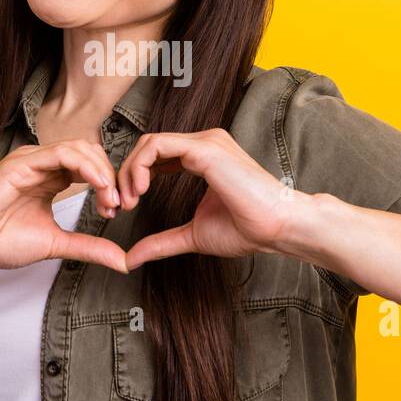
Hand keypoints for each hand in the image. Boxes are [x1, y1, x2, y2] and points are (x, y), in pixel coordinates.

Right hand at [0, 139, 127, 273]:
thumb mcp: (55, 244)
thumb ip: (88, 247)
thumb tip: (122, 261)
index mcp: (50, 178)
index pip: (91, 167)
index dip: (109, 186)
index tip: (115, 212)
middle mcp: (43, 165)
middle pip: (91, 153)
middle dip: (111, 176)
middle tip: (118, 204)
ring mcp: (32, 161)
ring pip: (80, 148)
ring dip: (102, 171)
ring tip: (109, 198)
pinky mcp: (22, 162)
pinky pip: (62, 153)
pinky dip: (86, 166)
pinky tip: (98, 186)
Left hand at [117, 128, 305, 269]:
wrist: (277, 228)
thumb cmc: (247, 229)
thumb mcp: (192, 236)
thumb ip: (161, 242)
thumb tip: (131, 259)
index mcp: (203, 157)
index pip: (157, 154)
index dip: (136, 177)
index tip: (128, 205)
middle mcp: (204, 143)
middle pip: (148, 145)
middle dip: (127, 174)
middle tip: (122, 204)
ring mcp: (206, 142)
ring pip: (150, 142)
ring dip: (130, 171)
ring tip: (130, 199)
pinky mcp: (205, 149)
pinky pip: (158, 146)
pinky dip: (140, 166)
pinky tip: (141, 190)